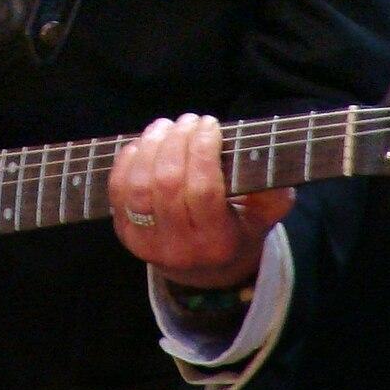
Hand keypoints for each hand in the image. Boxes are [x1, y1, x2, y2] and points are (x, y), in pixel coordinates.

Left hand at [108, 113, 294, 288]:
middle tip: (189, 120)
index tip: (211, 124)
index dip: (204, 150)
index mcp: (216, 242)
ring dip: (151, 146)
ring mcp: (146, 242)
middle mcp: (179, 248)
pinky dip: (127, 160)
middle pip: (168, 184)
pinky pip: (117, 191)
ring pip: (138, 186)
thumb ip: (272, 195)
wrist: (202, 269)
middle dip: (177, 142)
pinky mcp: (124, 233)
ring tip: (166, 126)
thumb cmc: (235, 230)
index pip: (204, 190)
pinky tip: (144, 143)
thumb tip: (272, 166)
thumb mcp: (261, 218)